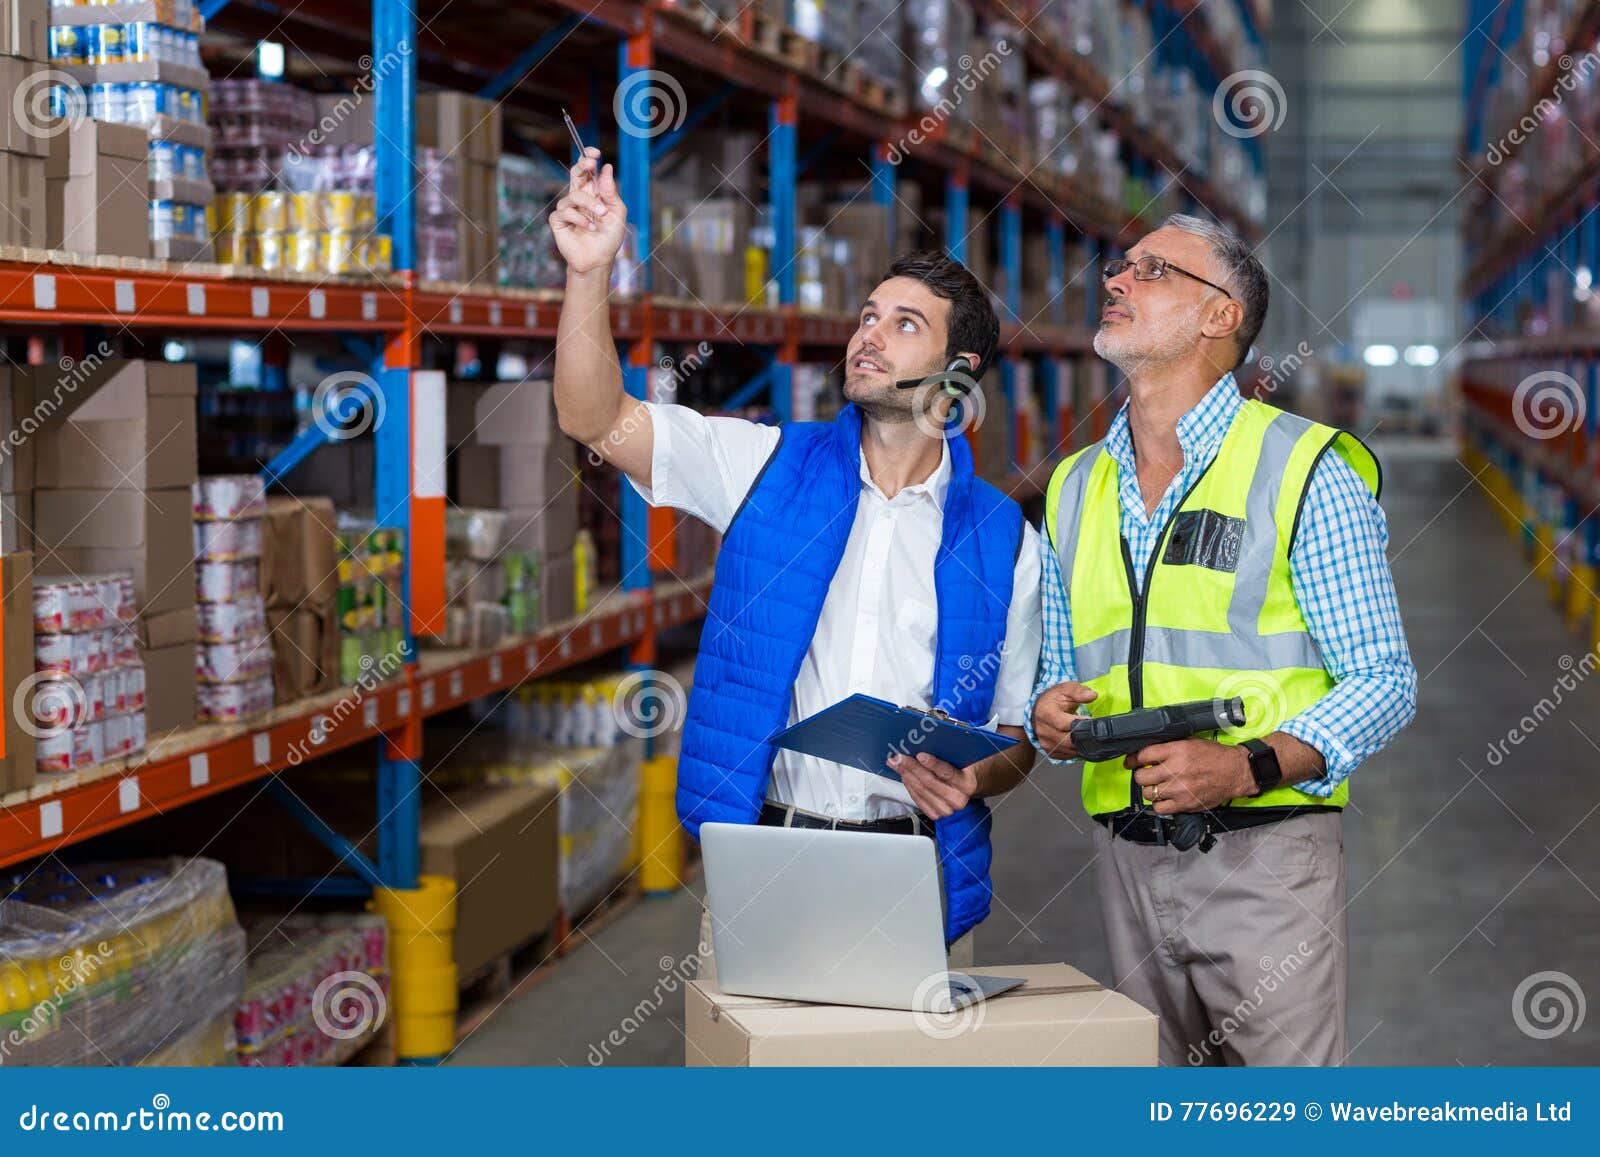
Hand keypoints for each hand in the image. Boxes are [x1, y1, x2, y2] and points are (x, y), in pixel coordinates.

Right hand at [550, 147, 627, 273]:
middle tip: (590, 164)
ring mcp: (568, 208)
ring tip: (601, 216)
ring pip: (574, 195)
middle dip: (582, 165)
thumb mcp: (616, 213)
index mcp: (594, 193)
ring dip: (590, 204)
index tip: (595, 153)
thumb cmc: (609, 238)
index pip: (588, 170)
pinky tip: (589, 228)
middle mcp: (579, 198)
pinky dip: (580, 219)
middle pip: (576, 174)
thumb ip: (611, 191)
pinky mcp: (558, 221)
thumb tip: (606, 167)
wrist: (598, 261)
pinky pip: (566, 211)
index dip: (588, 158)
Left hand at [888, 751, 977, 819]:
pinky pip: (917, 799)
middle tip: (898, 757)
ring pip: (921, 791)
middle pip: (929, 782)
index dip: (932, 763)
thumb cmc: (964, 768)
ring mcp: (947, 809)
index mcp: (967, 784)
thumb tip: (925, 742)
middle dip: (911, 768)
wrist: (970, 785)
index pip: (947, 773)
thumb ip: (949, 753)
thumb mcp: (963, 758)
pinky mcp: (936, 814)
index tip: (920, 755)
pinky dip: (908, 785)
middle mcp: (958, 799)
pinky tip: (903, 775)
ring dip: (906, 775)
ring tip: (896, 763)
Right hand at [1030, 681, 1097, 758]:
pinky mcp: (1050, 752)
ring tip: (1090, 735)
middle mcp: (1043, 731)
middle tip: (1096, 730)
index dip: (1081, 724)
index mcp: (1046, 714)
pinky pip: (1068, 756)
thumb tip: (1092, 695)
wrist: (1039, 710)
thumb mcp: (1065, 689)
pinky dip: (1077, 751)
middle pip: (1068, 741)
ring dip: (1083, 745)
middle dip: (1085, 736)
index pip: (1065, 724)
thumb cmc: (1053, 700)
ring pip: (1070, 750)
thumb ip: (1079, 692)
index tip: (1093, 721)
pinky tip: (1082, 742)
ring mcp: (1046, 743)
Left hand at [1126, 738, 1254, 814]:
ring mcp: (1179, 789)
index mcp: (1176, 751)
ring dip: (1150, 790)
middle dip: (1141, 775)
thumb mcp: (1190, 741)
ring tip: (1158, 786)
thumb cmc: (1214, 756)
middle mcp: (1175, 770)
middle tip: (1146, 775)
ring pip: (1148, 794)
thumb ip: (1169, 746)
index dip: (1132, 759)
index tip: (1130, 762)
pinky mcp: (1184, 804)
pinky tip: (1165, 798)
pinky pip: (1159, 808)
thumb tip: (1148, 750)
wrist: (1235, 772)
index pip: (1142, 756)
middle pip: (1141, 777)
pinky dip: (1159, 804)